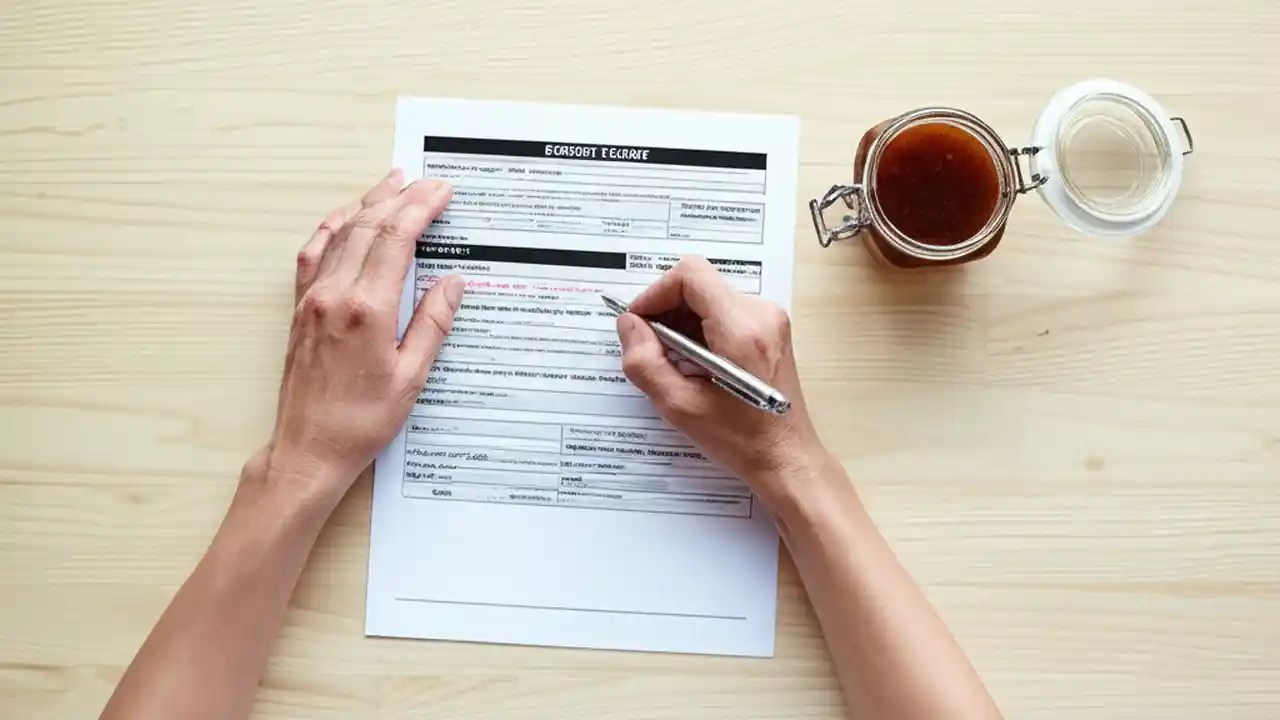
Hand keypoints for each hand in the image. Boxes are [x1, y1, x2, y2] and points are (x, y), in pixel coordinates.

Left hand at [247, 169, 463, 513]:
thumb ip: (432, 324)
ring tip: (390, 183)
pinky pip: (314, 254)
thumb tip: (452, 283)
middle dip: (400, 198)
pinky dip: (332, 228)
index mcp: (367, 309)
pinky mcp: (300, 310)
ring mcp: (312, 299)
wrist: (308, 449)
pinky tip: (344, 219)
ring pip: (340, 233)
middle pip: (369, 227)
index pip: (397, 239)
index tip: (441, 191)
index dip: (421, 208)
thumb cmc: (360, 422)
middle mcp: (334, 295)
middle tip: (426, 182)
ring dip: (367, 204)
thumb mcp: (411, 377)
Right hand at [616, 257, 826, 509]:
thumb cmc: (743, 441)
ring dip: (682, 324)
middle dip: (666, 312)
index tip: (639, 323)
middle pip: (698, 285)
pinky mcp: (769, 330)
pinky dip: (700, 331)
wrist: (787, 459)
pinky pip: (723, 313)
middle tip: (652, 351)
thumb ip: (645, 362)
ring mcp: (769, 320)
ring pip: (708, 298)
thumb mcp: (680, 406)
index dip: (655, 293)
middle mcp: (761, 315)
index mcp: (742, 330)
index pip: (691, 275)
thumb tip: (629, 325)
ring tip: (675, 365)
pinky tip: (695, 366)